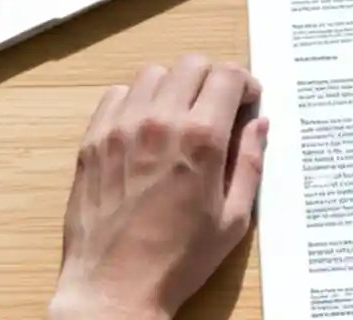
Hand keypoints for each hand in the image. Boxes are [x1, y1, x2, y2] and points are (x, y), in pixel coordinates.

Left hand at [48, 55, 268, 319]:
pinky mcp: (93, 140)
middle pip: (192, 64)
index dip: (245, 82)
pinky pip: (116, 95)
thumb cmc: (179, 260)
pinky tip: (145, 128)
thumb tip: (259, 124)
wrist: (115, 288)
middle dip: (212, 78)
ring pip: (153, 73)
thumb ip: (251, 163)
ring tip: (180, 116)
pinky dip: (136, 100)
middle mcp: (159, 122)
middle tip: (218, 106)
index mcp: (201, 139)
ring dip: (174, 86)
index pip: (228, 74)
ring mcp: (121, 128)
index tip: (247, 101)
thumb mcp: (233, 218)